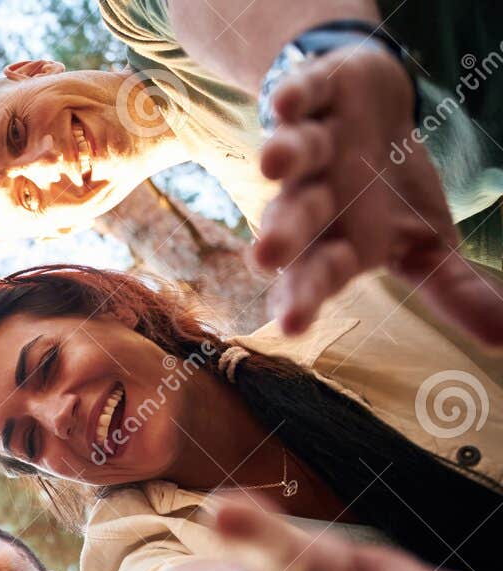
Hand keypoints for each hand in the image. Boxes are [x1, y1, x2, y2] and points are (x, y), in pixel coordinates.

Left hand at [256, 45, 502, 343]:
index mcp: (337, 241)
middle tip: (265, 257)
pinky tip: (284, 103)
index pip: (317, 277)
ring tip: (272, 163)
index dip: (303, 298)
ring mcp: (311, 146)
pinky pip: (299, 96)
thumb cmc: (390, 194)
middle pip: (293, 220)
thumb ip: (453, 292)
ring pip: (293, 155)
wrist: (376, 116)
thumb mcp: (425, 242)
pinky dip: (293, 97)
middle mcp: (313, 199)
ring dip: (285, 156)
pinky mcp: (313, 96)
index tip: (292, 325)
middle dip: (282, 236)